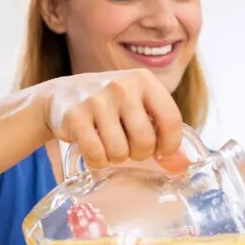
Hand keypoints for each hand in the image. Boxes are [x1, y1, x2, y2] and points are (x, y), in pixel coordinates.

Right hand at [37, 68, 187, 170]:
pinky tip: (94, 150)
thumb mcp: (138, 107)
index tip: (161, 152)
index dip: (170, 144)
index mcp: (144, 80)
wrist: (62, 95)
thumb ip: (162, 132)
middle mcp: (121, 86)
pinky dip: (97, 162)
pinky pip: (96, 155)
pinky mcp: (74, 116)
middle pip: (145, 141)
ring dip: (116, 157)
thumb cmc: (110, 105)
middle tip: (129, 147)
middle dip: (139, 154)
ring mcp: (96, 99)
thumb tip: (183, 165)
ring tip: (109, 145)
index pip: (171, 119)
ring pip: (120, 152)